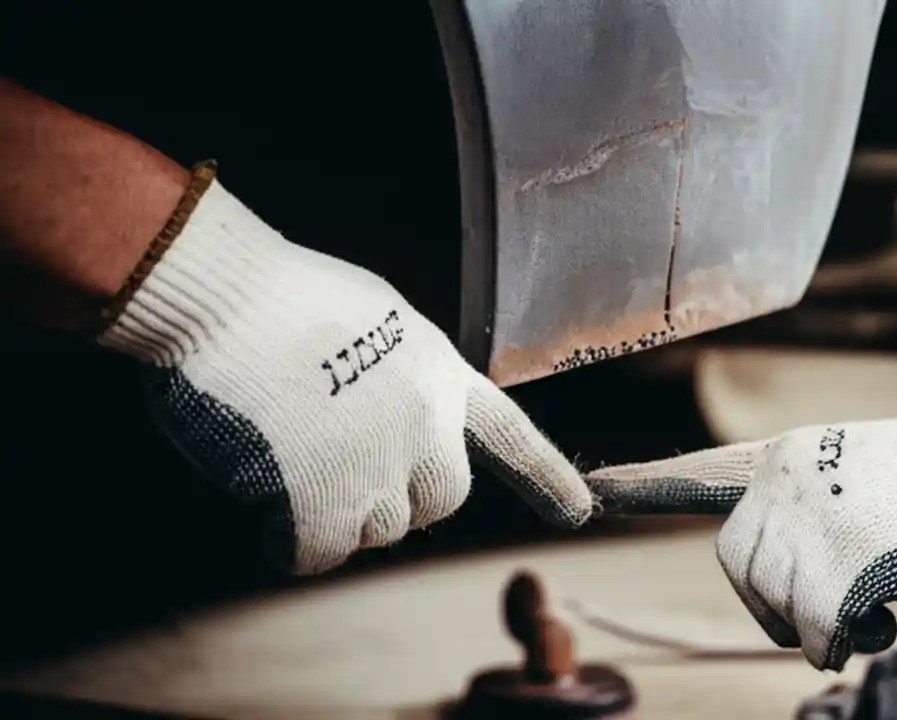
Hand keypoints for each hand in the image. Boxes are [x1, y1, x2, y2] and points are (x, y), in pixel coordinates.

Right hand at [101, 179, 591, 573]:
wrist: (226, 298)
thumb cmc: (280, 298)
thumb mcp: (374, 322)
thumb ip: (399, 382)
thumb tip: (383, 438)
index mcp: (441, 374)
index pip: (511, 436)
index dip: (546, 477)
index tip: (579, 513)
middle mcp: (427, 426)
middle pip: (440, 502)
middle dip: (398, 499)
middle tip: (338, 468)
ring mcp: (381, 467)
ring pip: (375, 531)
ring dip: (335, 514)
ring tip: (285, 455)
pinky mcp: (325, 502)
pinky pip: (318, 554)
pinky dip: (288, 542)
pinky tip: (261, 499)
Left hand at [587, 392, 896, 669]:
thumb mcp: (846, 465)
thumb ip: (801, 502)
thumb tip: (781, 569)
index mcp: (781, 456)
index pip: (697, 473)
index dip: (641, 486)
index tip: (594, 490)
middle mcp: (782, 483)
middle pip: (737, 565)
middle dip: (769, 601)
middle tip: (814, 611)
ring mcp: (809, 523)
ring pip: (775, 603)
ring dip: (815, 623)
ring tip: (862, 607)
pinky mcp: (840, 568)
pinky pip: (815, 633)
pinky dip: (841, 643)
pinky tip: (876, 621)